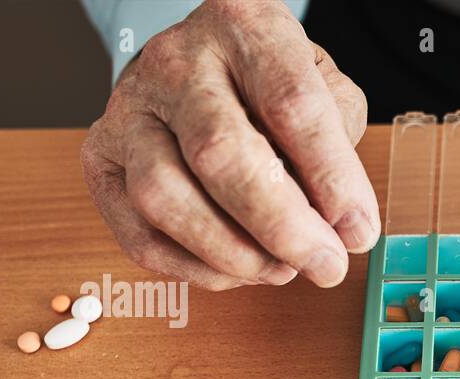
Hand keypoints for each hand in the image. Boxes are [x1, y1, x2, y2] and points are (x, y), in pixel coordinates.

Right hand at [81, 0, 378, 290]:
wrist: (203, 65)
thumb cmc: (271, 85)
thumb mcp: (324, 88)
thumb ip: (338, 146)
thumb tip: (342, 226)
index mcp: (243, 28)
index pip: (290, 105)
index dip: (330, 178)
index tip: (358, 230)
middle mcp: (175, 63)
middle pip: (219, 154)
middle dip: (282, 227)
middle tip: (326, 266)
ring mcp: (127, 109)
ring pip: (164, 197)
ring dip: (233, 253)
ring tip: (282, 269)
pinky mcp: (100, 159)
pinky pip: (139, 234)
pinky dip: (195, 269)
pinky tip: (239, 269)